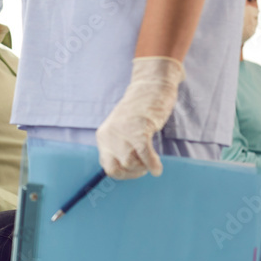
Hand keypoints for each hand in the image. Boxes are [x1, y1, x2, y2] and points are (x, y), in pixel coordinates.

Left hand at [95, 57, 184, 179]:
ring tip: (151, 161)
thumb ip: (120, 148)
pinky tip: (157, 168)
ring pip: (129, 163)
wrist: (151, 87)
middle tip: (144, 166)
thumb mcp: (122, 131)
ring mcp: (122, 131)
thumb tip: (125, 171)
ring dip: (143, 167)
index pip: (107, 167)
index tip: (136, 170)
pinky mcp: (139, 127)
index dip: (124, 174)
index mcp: (103, 137)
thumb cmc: (140, 113)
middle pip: (117, 168)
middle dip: (133, 173)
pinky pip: (144, 153)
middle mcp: (108, 135)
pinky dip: (152, 163)